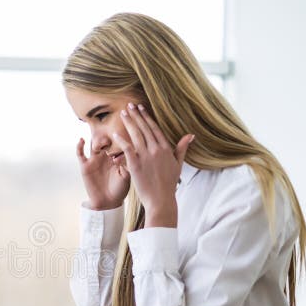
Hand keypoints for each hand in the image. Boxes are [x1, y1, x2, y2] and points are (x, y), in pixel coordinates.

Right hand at [75, 137, 129, 210]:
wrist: (108, 202)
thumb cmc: (120, 190)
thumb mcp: (126, 177)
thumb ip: (125, 166)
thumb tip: (119, 156)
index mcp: (116, 157)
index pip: (117, 143)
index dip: (120, 140)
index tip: (124, 141)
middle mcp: (105, 157)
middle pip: (104, 141)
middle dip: (107, 137)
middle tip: (112, 138)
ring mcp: (94, 160)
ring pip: (93, 144)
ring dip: (96, 140)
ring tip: (101, 142)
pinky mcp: (85, 166)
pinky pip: (80, 154)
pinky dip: (79, 146)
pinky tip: (81, 140)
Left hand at [113, 103, 193, 226]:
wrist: (161, 199)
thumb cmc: (169, 184)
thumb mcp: (178, 164)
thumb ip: (182, 148)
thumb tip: (190, 135)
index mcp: (166, 149)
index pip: (155, 128)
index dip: (147, 117)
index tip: (141, 108)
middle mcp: (156, 150)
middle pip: (144, 128)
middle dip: (136, 116)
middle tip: (129, 105)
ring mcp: (146, 156)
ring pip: (136, 135)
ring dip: (128, 123)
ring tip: (122, 113)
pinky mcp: (136, 164)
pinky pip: (127, 149)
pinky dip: (121, 140)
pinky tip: (114, 133)